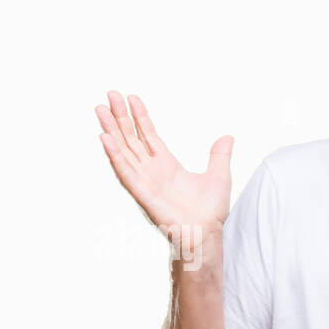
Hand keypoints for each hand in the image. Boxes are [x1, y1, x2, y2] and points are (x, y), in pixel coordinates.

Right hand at [95, 91, 233, 241]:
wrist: (205, 234)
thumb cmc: (210, 212)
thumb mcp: (219, 176)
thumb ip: (219, 155)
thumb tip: (228, 137)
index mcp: (167, 165)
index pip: (149, 135)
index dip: (140, 117)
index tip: (131, 98)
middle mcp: (152, 170)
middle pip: (132, 138)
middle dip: (121, 117)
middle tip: (110, 94)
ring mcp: (145, 180)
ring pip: (124, 149)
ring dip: (111, 129)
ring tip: (100, 109)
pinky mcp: (141, 192)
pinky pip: (125, 171)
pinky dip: (114, 155)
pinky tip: (105, 138)